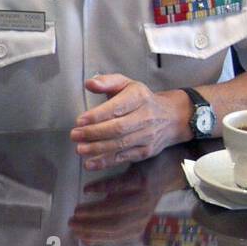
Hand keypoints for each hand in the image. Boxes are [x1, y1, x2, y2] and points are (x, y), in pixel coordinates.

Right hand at [69, 150, 188, 244]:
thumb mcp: (124, 212)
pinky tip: (87, 190)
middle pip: (114, 225)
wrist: (164, 171)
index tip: (75, 233)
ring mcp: (142, 198)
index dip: (93, 236)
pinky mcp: (141, 180)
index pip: (113, 236)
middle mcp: (142, 215)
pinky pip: (118, 185)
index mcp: (138, 226)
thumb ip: (106, 226)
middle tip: (71, 222)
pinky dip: (101, 188)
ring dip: (93, 210)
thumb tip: (85, 241)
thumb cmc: (138, 194)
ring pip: (116, 208)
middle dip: (91, 226)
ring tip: (77, 209)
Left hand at [70, 75, 189, 170]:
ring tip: (80, 149)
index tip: (80, 120)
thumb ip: (107, 82)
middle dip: (94, 133)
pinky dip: (105, 162)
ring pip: (120, 144)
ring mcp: (147, 136)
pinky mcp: (145, 151)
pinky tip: (90, 163)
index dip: (97, 115)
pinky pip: (123, 158)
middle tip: (75, 135)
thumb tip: (89, 83)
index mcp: (139, 97)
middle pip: (118, 128)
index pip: (117, 107)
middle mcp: (145, 116)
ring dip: (97, 149)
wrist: (171, 117)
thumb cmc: (141, 100)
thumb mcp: (126, 84)